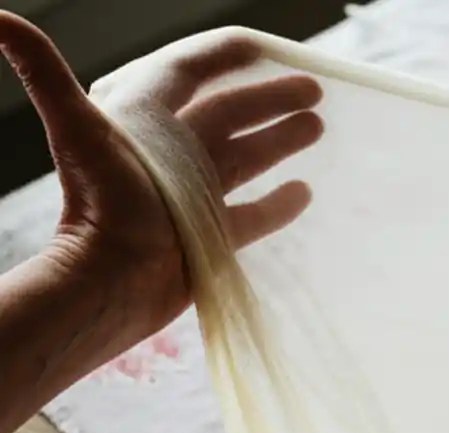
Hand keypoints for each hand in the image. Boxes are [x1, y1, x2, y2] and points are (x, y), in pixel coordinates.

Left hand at [0, 12, 321, 356]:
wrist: (111, 282)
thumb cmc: (101, 204)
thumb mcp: (79, 130)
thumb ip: (45, 73)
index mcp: (145, 121)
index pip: (188, 73)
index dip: (222, 56)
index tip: (260, 47)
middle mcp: (172, 154)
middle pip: (228, 114)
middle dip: (269, 98)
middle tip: (312, 89)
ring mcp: (195, 197)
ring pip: (247, 158)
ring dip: (280, 141)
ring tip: (315, 127)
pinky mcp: (213, 238)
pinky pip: (254, 216)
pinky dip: (278, 204)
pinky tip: (302, 192)